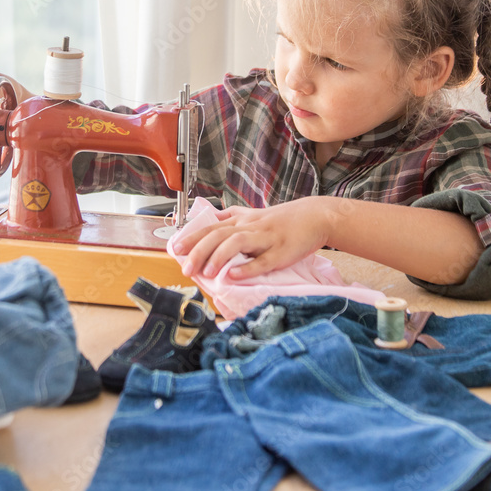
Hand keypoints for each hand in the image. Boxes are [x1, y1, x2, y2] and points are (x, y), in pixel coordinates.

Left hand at [176, 197, 332, 280]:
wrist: (315, 216)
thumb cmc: (282, 220)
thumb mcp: (253, 214)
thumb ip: (232, 217)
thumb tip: (209, 218)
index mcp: (242, 221)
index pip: (211, 227)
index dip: (192, 238)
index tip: (175, 249)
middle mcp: (250, 227)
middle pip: (219, 235)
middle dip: (199, 251)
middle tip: (186, 268)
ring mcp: (265, 239)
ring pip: (238, 243)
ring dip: (219, 257)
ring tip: (206, 272)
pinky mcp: (281, 252)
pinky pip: (262, 260)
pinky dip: (247, 268)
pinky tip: (234, 275)